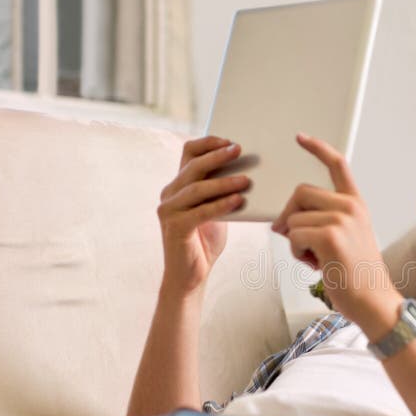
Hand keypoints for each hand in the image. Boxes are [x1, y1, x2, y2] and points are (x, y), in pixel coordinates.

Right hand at [156, 136, 250, 295]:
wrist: (190, 275)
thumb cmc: (205, 241)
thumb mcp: (215, 210)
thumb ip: (221, 191)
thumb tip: (247, 170)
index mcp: (178, 185)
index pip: (188, 153)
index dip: (207, 143)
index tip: (229, 140)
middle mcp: (169, 194)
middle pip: (193, 167)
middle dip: (217, 157)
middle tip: (239, 150)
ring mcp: (168, 210)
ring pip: (197, 188)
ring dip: (224, 182)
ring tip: (246, 180)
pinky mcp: (175, 228)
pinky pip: (200, 212)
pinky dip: (221, 205)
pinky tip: (239, 201)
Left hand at [271, 133, 400, 324]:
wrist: (374, 301)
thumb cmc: (355, 275)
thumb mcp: (344, 239)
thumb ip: (322, 221)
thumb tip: (283, 221)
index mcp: (356, 204)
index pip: (337, 165)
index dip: (317, 148)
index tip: (300, 137)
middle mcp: (351, 206)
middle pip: (300, 192)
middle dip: (289, 216)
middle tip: (296, 241)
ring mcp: (342, 219)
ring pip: (294, 218)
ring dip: (295, 241)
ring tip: (315, 259)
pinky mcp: (331, 236)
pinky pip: (294, 234)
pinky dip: (296, 252)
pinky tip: (315, 265)